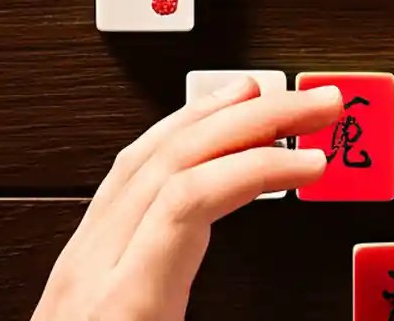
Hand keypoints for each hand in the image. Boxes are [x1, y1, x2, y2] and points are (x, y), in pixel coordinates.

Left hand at [31, 80, 340, 320]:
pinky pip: (124, 177)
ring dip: (210, 116)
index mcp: (121, 308)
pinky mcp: (76, 264)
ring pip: (141, 157)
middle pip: (173, 160)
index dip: (258, 167)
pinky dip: (171, 140)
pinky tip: (194, 135)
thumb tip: (304, 312)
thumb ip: (234, 316)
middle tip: (316, 101)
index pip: (190, 200)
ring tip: (262, 95)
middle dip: (253, 118)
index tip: (315, 160)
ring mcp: (78, 261)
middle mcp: (92, 270)